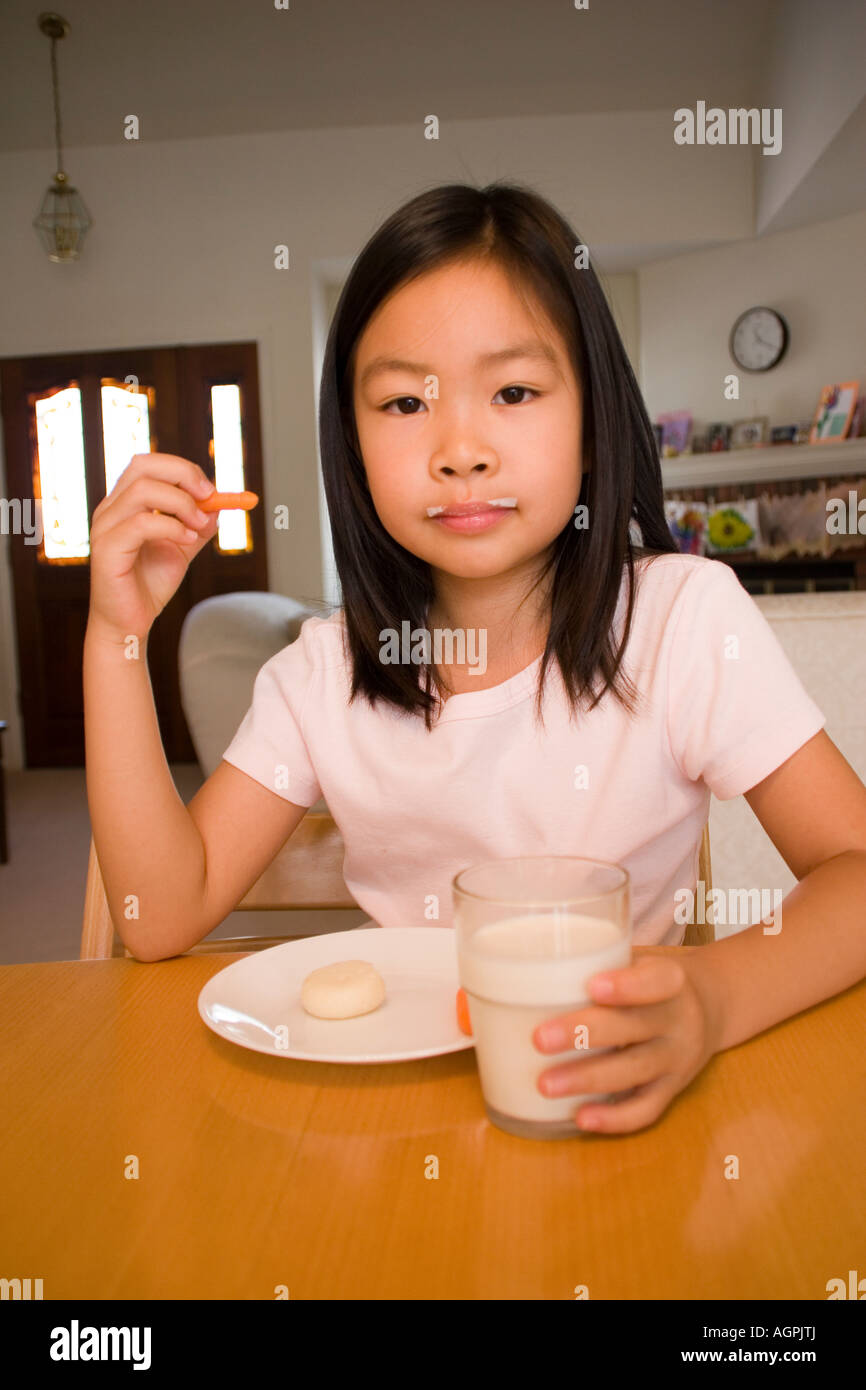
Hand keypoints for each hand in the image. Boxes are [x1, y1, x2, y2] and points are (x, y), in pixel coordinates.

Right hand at [87, 453, 217, 641]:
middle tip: (210, 496)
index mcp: (124, 503)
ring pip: (143, 490)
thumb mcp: (181, 548)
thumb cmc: (149, 584)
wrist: (130, 622)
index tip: (212, 491)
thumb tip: (218, 505)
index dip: (183, 470)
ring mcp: (105, 527)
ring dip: (182, 503)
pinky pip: (141, 523)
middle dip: (183, 475)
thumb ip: (197, 525)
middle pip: (143, 466)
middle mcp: (110, 509)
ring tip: (200, 526)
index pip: (149, 464)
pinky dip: (172, 527)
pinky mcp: (107, 549)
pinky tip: (188, 540)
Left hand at [532, 946, 721, 1133]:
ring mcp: (678, 1059)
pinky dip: (614, 1118)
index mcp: (671, 980)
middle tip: (539, 1039)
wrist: (712, 1005)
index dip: (627, 986)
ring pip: (635, 1071)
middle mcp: (679, 1020)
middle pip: (635, 1027)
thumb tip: (504, 984)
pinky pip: (646, 1109)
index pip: (656, 981)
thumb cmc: (649, 979)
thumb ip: (589, 965)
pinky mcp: (673, 1090)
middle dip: (584, 1033)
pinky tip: (579, 1118)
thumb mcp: (634, 959)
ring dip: (588, 1079)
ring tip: (545, 1084)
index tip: (592, 985)